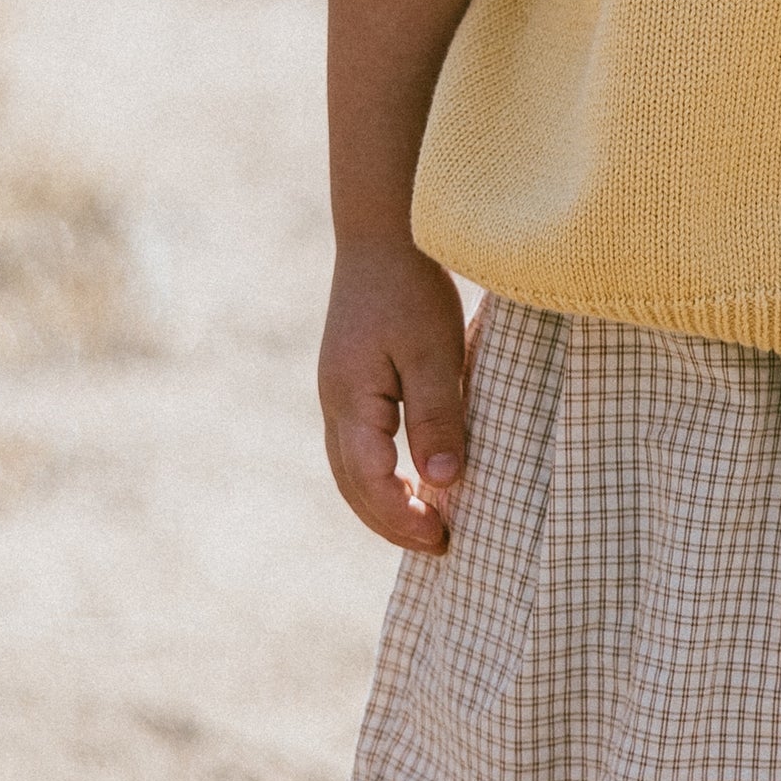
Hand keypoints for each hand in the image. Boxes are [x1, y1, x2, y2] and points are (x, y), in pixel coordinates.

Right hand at [317, 241, 471, 550]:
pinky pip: (357, 447)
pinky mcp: (350, 382)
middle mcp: (335, 404)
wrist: (383, 234)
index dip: (403, 518)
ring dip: (383, 503)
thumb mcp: (435, 354)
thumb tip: (445, 482)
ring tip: (425, 525)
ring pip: (350, 469)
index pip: (370, 482)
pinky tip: (413, 480)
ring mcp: (338, 393)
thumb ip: (437, 417)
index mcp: (350, 402)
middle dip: (391, 522)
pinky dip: (380, 476)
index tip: (442, 539)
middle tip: (438, 546)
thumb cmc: (412, 289)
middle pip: (352, 485)